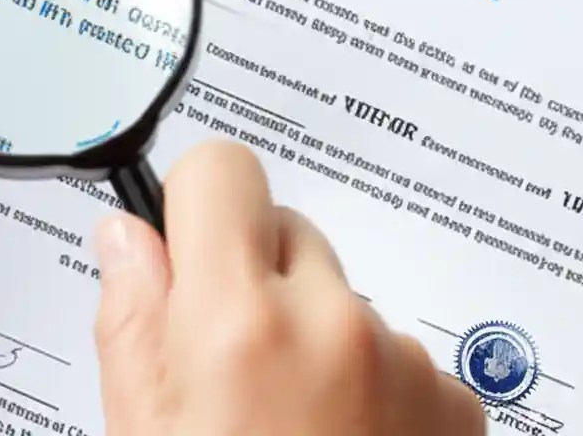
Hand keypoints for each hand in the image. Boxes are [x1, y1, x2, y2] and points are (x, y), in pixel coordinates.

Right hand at [91, 141, 485, 434]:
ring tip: (285, 425)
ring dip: (311, 333)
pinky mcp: (454, 401)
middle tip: (227, 365)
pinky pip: (394, 348)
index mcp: (236, 323)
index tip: (184, 242)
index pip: (222, 171)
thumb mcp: (139, 431)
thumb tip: (128, 238)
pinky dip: (365, 380)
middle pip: (285, 229)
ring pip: (340, 292)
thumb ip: (129, 315)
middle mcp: (333, 324)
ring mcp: (404, 362)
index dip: (192, 203)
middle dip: (250, 277)